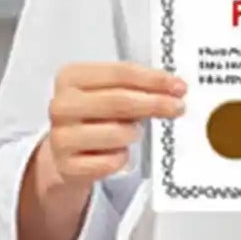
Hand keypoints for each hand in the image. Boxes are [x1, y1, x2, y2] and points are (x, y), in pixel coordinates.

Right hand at [43, 62, 186, 186]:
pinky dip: (122, 158)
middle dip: (155, 104)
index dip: (154, 79)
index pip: (121, 72)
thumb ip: (135, 86)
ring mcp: (61, 137)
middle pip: (120, 101)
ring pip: (118, 133)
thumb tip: (174, 89)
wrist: (64, 154)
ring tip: (132, 133)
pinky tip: (116, 154)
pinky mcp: (67, 167)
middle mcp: (62, 105)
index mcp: (71, 77)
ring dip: (134, 133)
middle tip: (178, 107)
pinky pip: (112, 162)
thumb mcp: (108, 92)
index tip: (179, 86)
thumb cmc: (94, 117)